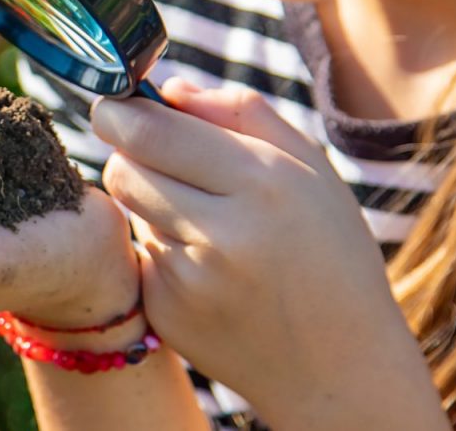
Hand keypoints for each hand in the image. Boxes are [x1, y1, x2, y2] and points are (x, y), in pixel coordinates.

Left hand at [93, 78, 443, 427]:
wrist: (340, 368)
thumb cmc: (329, 254)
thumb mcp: (311, 170)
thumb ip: (240, 114)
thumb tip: (168, 88)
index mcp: (263, 184)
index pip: (150, 130)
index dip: (121, 111)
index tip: (115, 104)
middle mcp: (221, 233)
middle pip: (123, 167)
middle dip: (130, 153)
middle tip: (158, 157)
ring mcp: (188, 278)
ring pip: (130, 209)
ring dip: (151, 203)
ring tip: (207, 222)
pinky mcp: (164, 311)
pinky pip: (138, 254)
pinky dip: (160, 249)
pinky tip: (205, 267)